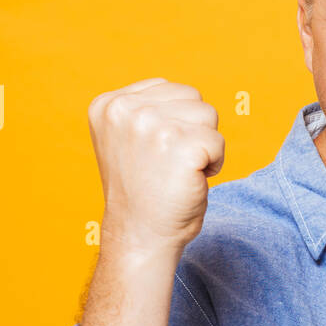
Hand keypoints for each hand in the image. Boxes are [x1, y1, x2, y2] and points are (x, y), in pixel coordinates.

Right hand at [86, 78, 223, 251]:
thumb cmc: (142, 192)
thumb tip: (185, 96)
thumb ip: (145, 110)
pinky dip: (214, 164)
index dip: (175, 123)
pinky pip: (217, 142)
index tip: (154, 154)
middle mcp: (124, 110)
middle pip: (192, 97)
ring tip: (180, 171)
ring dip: (204, 145)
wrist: (140, 236)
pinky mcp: (179, 145)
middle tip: (170, 165)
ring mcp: (151, 125)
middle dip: (193, 130)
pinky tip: (191, 181)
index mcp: (107, 105)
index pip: (169, 89)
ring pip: (208, 115)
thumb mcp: (130, 138)